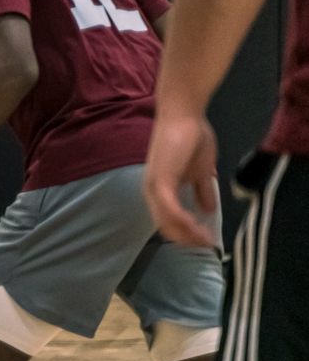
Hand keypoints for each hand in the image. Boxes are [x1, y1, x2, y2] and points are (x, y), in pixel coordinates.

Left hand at [145, 110, 220, 247]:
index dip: (187, 234)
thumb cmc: (192, 137)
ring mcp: (153, 187)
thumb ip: (202, 190)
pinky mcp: (159, 181)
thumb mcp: (201, 171)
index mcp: (160, 191)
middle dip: (188, 240)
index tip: (207, 240)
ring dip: (188, 234)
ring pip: (167, 223)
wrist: (185, 115)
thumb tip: (208, 209)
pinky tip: (199, 227)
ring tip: (207, 239)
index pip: (168, 222)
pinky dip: (184, 222)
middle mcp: (151, 192)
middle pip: (166, 227)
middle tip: (208, 244)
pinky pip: (169, 210)